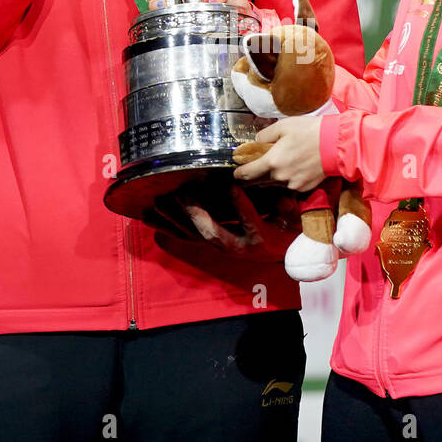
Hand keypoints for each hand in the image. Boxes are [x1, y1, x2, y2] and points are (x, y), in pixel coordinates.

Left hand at [149, 184, 301, 260]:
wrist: (278, 255)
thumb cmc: (285, 232)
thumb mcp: (292, 221)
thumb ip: (289, 209)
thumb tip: (285, 195)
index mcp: (259, 238)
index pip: (250, 221)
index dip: (242, 206)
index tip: (232, 187)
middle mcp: (236, 246)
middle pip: (213, 232)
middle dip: (196, 213)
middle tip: (182, 193)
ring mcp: (220, 246)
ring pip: (194, 235)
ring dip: (175, 219)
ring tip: (158, 202)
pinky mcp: (209, 244)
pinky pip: (185, 237)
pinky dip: (166, 227)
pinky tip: (149, 218)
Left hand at [233, 115, 325, 190]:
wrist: (336, 144)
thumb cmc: (309, 131)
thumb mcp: (283, 125)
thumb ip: (264, 135)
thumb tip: (257, 142)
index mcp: (272, 162)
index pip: (247, 173)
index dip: (238, 173)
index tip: (236, 171)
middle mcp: (280, 177)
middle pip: (258, 182)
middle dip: (251, 178)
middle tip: (248, 172)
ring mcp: (292, 185)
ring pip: (274, 184)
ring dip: (269, 178)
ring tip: (272, 168)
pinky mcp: (304, 188)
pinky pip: (288, 186)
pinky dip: (286, 179)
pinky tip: (291, 169)